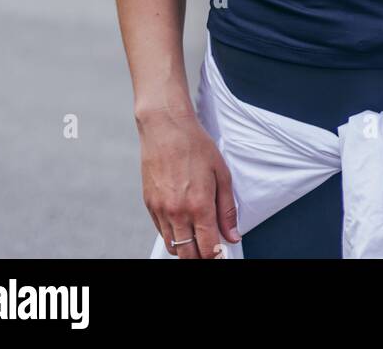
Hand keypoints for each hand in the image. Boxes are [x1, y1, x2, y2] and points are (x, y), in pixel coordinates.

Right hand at [139, 109, 241, 258]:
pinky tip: (182, 224)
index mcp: (199, 205)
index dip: (216, 255)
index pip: (208, 248)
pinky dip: (172, 235)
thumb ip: (227, 209)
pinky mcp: (149, 204)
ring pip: (173, 246)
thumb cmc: (195, 145)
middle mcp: (177, 212)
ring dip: (185, 248)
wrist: (166, 127)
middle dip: (201, 256)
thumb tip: (232, 235)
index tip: (221, 252)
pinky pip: (161, 231)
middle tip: (209, 248)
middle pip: (188, 254)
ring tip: (196, 237)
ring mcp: (161, 209)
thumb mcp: (221, 173)